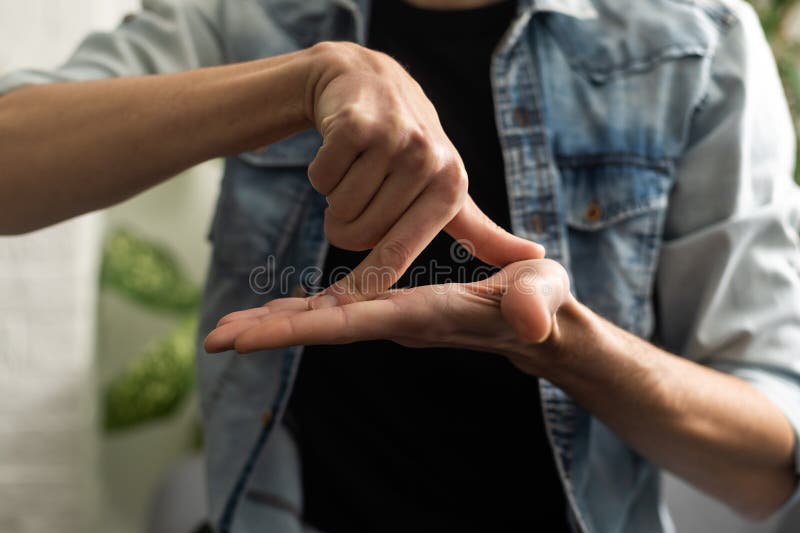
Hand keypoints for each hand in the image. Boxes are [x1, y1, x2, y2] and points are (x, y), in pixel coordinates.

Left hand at [204, 259, 572, 375]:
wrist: (537, 320)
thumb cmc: (542, 303)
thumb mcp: (545, 293)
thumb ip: (536, 303)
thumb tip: (530, 318)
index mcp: (421, 313)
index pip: (352, 322)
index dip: (300, 328)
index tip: (250, 337)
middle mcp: (397, 320)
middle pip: (323, 328)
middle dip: (269, 334)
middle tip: (212, 340)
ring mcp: (392, 316)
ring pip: (325, 320)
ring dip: (276, 323)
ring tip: (226, 328)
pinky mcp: (394, 307)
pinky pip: (340, 310)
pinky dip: (303, 311)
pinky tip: (276, 309)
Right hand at [303, 42, 543, 305]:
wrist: (371, 83)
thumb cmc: (411, 149)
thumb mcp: (449, 188)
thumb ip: (484, 230)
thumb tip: (537, 255)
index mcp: (450, 187)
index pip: (399, 251)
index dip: (369, 276)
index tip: (348, 296)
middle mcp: (427, 161)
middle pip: (359, 235)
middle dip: (345, 226)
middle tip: (358, 197)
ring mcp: (392, 139)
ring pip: (337, 208)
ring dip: (333, 198)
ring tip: (354, 171)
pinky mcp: (355, 124)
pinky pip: (321, 178)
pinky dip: (321, 172)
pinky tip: (340, 151)